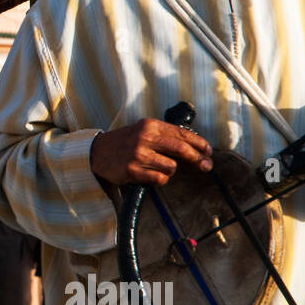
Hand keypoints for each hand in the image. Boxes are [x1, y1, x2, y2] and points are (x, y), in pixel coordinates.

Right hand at [89, 119, 213, 186]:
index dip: (199, 143)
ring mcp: (138, 155)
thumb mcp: (142, 130)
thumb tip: (194, 147)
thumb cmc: (124, 142)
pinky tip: (150, 175)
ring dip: (170, 170)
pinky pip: (159, 179)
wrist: (97, 152)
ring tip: (158, 167)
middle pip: (181, 149)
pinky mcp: (132, 171)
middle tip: (205, 166)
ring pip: (171, 167)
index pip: (181, 133)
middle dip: (197, 159)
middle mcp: (144, 138)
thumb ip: (165, 135)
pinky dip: (160, 179)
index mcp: (149, 125)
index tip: (208, 151)